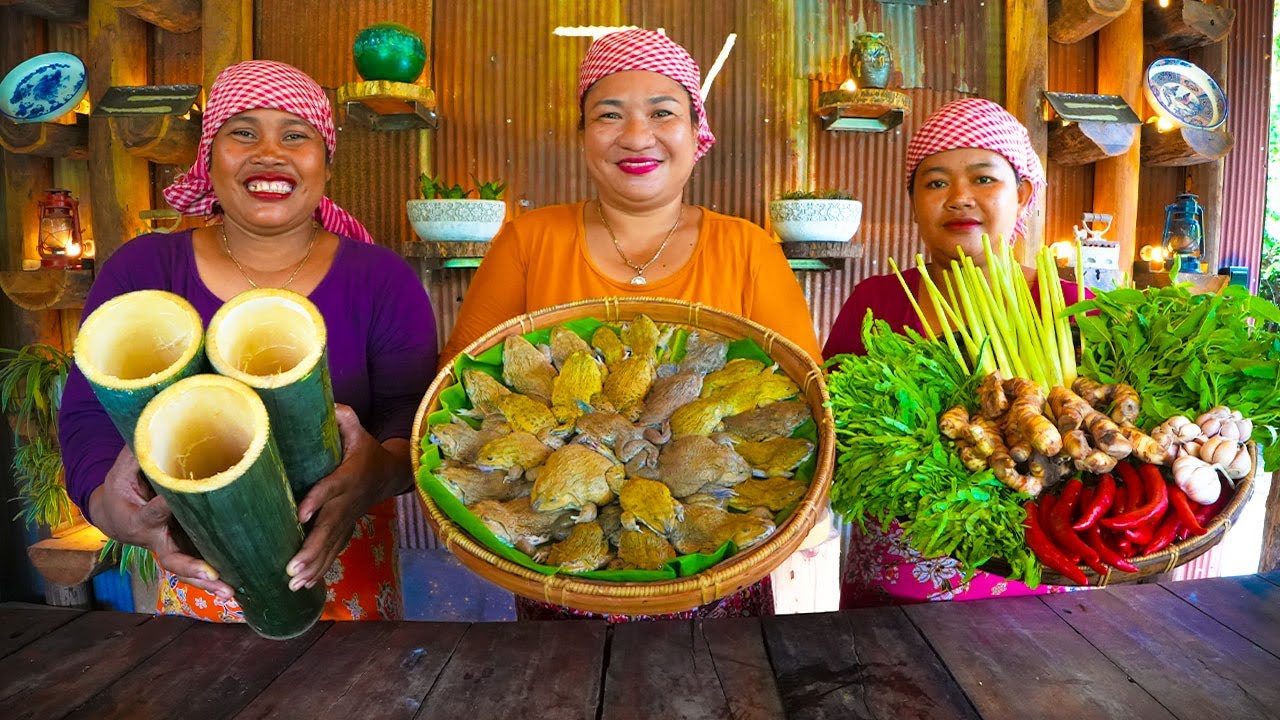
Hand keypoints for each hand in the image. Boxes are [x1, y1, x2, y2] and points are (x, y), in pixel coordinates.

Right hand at [88, 447, 234, 598]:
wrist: (114, 514)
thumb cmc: (122, 487)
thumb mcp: (123, 467)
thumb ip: (142, 451)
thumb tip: (162, 421)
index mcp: (141, 517)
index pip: (155, 513)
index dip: (164, 509)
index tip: (176, 504)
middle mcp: (157, 538)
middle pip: (173, 558)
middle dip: (193, 568)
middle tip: (214, 576)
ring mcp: (172, 548)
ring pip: (187, 571)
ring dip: (208, 584)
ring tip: (231, 593)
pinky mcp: (185, 549)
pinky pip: (197, 568)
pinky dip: (214, 581)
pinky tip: (239, 588)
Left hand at [285, 404, 409, 590]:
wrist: (389, 474)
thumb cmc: (365, 449)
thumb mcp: (357, 430)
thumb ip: (343, 418)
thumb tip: (327, 403)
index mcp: (348, 476)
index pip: (331, 489)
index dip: (318, 501)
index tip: (301, 516)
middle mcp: (347, 501)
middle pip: (330, 527)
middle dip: (311, 549)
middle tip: (292, 569)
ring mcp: (347, 518)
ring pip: (331, 545)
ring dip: (313, 565)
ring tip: (293, 583)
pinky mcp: (345, 528)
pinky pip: (334, 551)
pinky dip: (320, 568)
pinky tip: (303, 586)